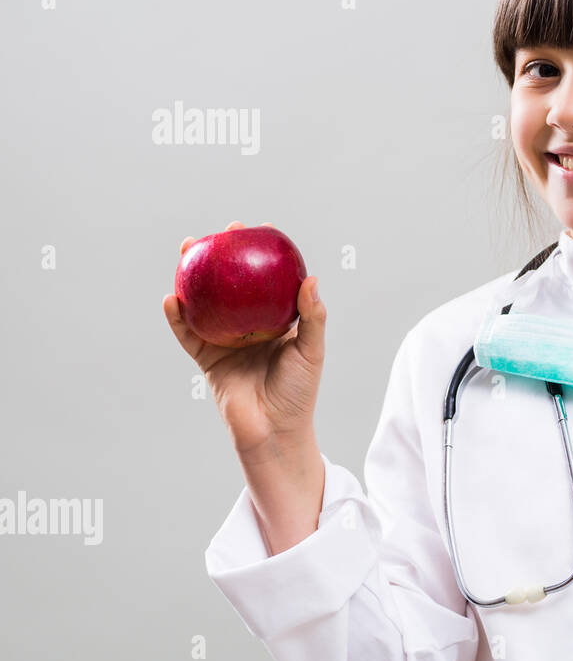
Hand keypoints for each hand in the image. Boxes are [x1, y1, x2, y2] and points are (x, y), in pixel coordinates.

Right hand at [163, 220, 325, 463]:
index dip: (264, 256)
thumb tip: (311, 279)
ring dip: (192, 276)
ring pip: (205, 302)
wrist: (274, 430)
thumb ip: (312, 317)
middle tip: (222, 232)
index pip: (269, 282)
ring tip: (186, 250)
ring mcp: (225, 341)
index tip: (263, 230)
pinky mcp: (206, 359)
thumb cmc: (299, 392)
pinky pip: (188, 333)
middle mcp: (248, 326)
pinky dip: (177, 317)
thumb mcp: (312, 351)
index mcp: (276, 322)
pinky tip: (172, 297)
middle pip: (232, 285)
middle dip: (224, 257)